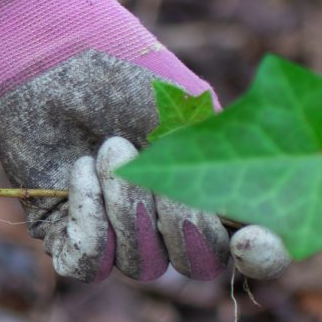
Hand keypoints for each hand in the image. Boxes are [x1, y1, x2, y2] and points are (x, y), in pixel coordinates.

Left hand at [0, 0, 287, 281]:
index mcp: (215, 192)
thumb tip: (242, 221)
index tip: (250, 239)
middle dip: (180, 216)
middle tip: (152, 156)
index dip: (264, 257)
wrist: (56, 55)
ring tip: (110, 144)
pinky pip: (88, 265)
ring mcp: (121, 233)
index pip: (256, 253)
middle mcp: (171, 223)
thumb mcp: (191, 114)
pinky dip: (89, 218)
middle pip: (198, 265)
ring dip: (127, 202)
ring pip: (143, 266)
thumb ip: (224, 165)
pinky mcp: (68, 234)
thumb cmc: (128, 74)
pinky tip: (81, 168)